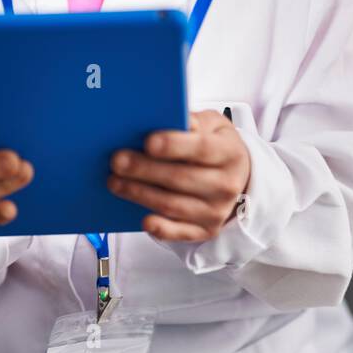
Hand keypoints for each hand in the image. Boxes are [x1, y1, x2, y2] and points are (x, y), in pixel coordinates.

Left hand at [108, 109, 251, 241]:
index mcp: (230, 153)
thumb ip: (195, 121)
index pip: (202, 149)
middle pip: (181, 178)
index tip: (148, 142)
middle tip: (117, 161)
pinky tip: (142, 218)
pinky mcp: (206, 230)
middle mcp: (227, 184)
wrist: (237, 178)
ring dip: (140, 194)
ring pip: (173, 205)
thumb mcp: (214, 126)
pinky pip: (179, 233)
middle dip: (145, 170)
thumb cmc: (218, 147)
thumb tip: (176, 119)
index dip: (174, 145)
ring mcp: (216, 211)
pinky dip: (160, 228)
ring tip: (115, 182)